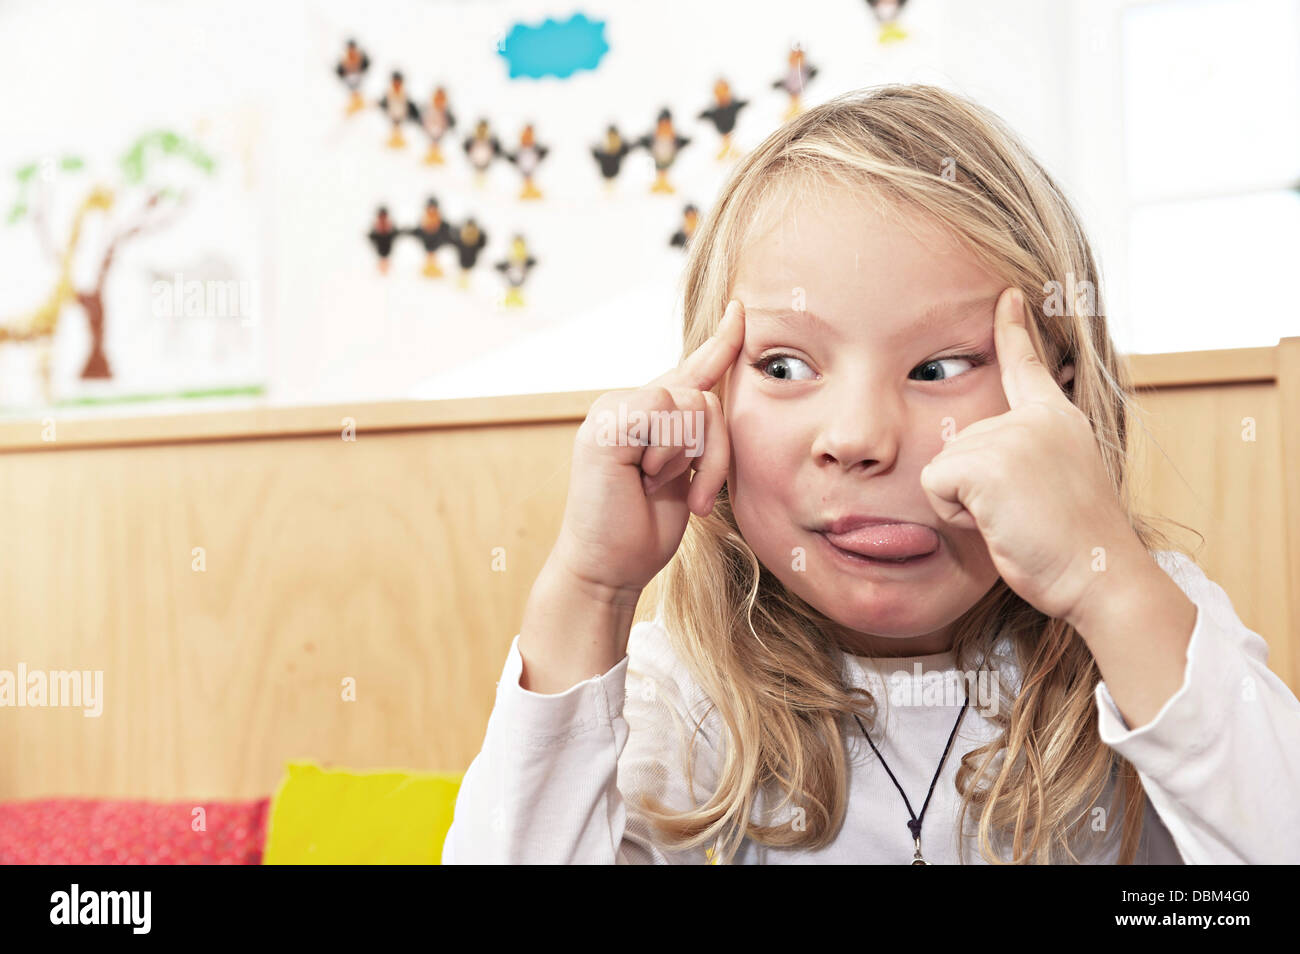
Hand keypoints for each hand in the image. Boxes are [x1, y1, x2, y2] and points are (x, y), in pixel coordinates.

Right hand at [552, 299, 744, 601]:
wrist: (609, 568)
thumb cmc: (644, 528)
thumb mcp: (686, 474)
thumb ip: (697, 433)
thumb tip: (716, 393)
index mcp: (647, 413)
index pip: (693, 369)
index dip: (721, 342)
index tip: (740, 312)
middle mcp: (627, 403)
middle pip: (705, 393)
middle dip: (717, 449)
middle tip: (698, 493)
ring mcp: (612, 411)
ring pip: (690, 402)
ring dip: (693, 456)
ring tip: (664, 487)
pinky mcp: (605, 425)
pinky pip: (663, 411)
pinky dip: (668, 452)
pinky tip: (648, 479)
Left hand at [918, 287, 1139, 625]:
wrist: (1100, 575)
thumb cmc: (1074, 546)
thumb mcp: (1057, 481)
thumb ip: (1025, 452)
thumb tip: (985, 452)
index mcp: (1057, 420)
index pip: (1028, 366)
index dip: (1013, 330)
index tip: (1008, 294)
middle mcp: (1035, 419)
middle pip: (960, 443)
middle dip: (973, 486)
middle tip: (1022, 513)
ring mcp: (1011, 437)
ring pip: (944, 465)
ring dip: (964, 502)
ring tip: (1014, 518)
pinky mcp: (986, 463)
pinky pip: (935, 484)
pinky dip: (953, 512)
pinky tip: (996, 522)